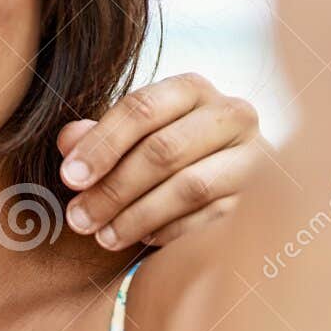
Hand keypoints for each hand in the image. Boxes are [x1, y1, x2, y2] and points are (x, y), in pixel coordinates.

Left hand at [56, 72, 263, 249]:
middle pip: (163, 150)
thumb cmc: (166, 147)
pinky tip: (140, 241)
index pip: (142, 109)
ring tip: (102, 236)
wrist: (229, 171)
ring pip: (189, 187)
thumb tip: (68, 141)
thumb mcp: (130, 134)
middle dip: (113, 189)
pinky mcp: (262, 198)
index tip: (69, 178)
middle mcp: (231, 115)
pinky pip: (211, 219)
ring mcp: (254, 157)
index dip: (101, 145)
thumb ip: (96, 135)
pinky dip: (169, 232)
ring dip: (137, 216)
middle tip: (77, 218)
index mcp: (192, 89)